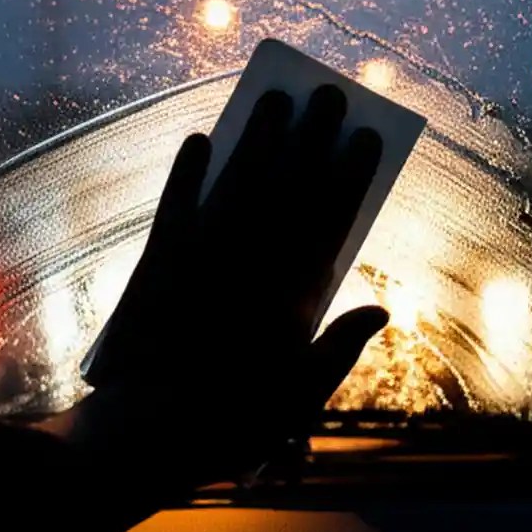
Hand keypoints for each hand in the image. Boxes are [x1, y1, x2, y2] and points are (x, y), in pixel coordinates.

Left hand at [72, 85, 387, 492]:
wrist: (149, 434)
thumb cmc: (234, 423)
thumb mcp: (302, 396)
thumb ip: (341, 347)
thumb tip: (381, 309)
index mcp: (292, 298)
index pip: (329, 221)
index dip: (350, 176)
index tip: (367, 141)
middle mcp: (250, 267)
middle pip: (288, 188)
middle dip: (313, 138)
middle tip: (330, 97)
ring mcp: (203, 261)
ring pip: (237, 184)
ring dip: (257, 138)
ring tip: (275, 98)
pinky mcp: (157, 265)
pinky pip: (176, 206)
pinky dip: (187, 173)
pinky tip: (199, 139)